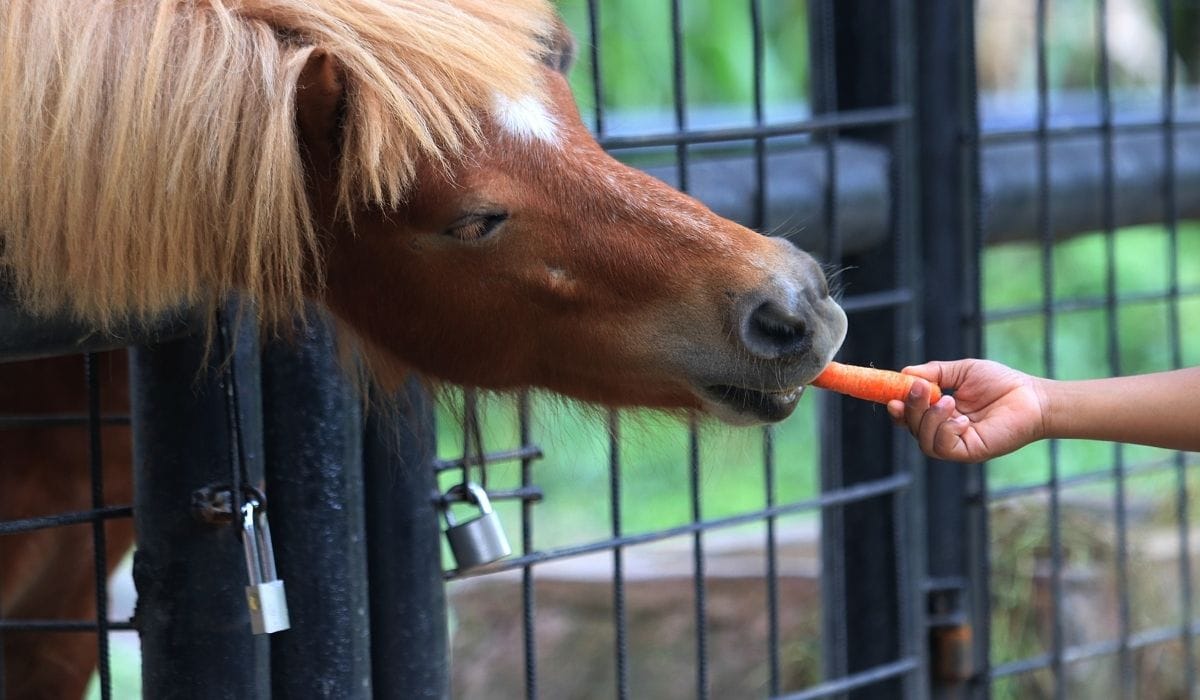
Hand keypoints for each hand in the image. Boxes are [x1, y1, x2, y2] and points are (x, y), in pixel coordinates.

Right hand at [885, 359, 1048, 462]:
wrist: (1032, 396)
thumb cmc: (1001, 383)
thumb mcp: (961, 371)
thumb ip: (934, 373)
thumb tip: (905, 373)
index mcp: (940, 413)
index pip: (909, 416)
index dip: (898, 408)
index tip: (892, 396)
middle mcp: (944, 430)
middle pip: (912, 427)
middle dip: (911, 408)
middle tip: (919, 388)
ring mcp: (956, 444)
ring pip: (924, 440)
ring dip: (929, 419)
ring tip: (949, 401)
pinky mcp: (969, 452)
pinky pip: (943, 448)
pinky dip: (946, 431)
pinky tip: (962, 419)